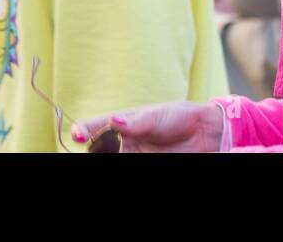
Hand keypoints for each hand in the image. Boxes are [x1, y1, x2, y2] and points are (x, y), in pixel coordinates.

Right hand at [73, 101, 225, 152]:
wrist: (204, 132)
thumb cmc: (178, 116)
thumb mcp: (157, 116)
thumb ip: (136, 122)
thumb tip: (114, 120)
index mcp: (120, 124)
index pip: (94, 126)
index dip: (82, 129)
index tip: (78, 134)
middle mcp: (121, 143)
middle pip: (98, 149)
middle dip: (93, 150)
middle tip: (92, 146)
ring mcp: (132, 155)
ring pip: (113, 158)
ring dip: (106, 156)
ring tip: (112, 152)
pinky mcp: (145, 166)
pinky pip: (129, 166)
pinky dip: (121, 158)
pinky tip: (128, 154)